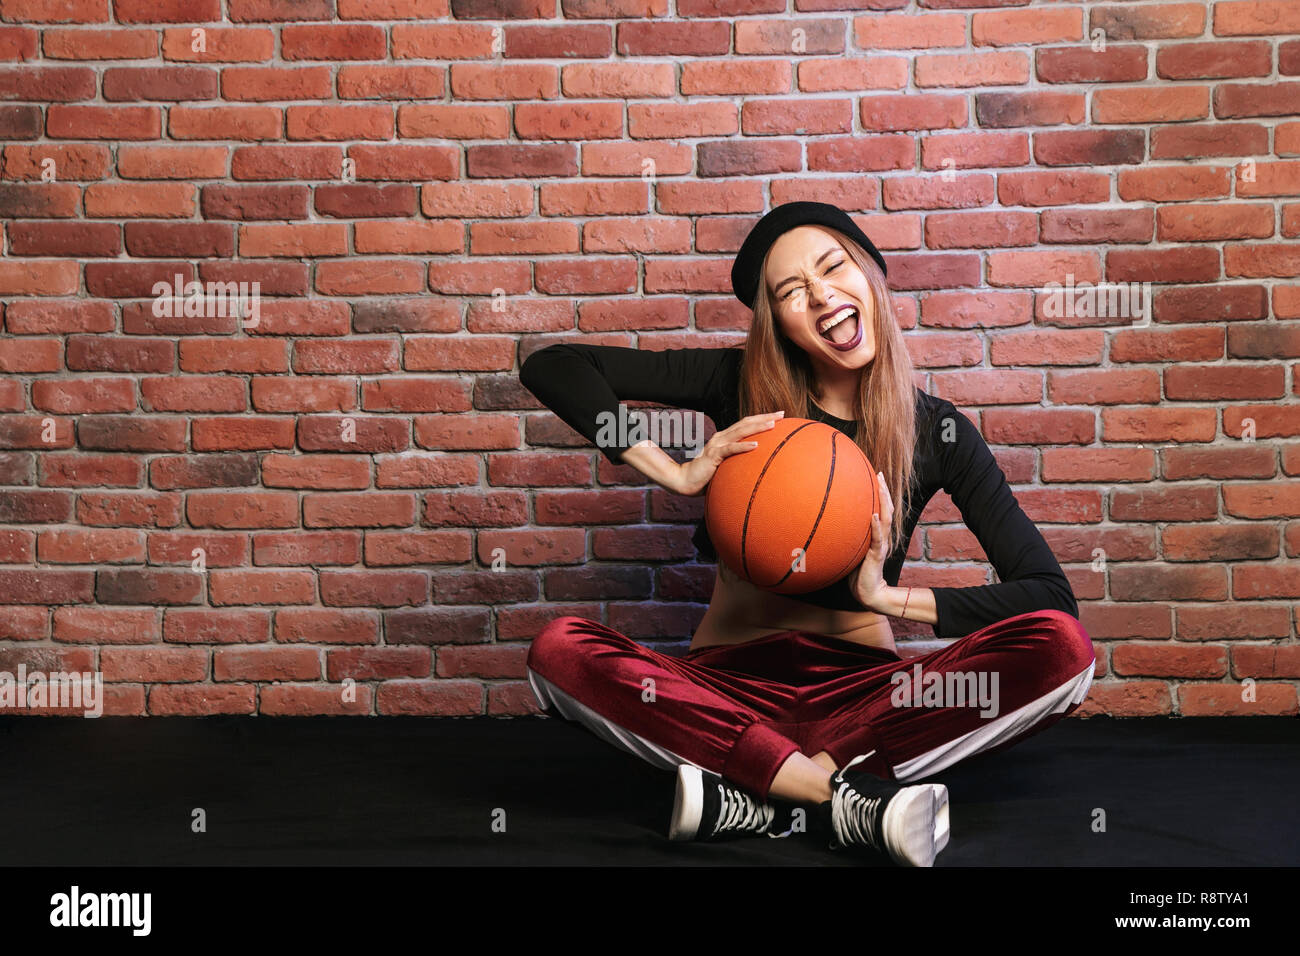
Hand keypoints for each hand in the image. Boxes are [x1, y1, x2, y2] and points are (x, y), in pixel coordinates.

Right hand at [671, 411, 784, 496]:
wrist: (685, 480)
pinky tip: (756, 445)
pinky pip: (731, 449)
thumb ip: (736, 460)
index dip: (761, 418)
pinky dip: (743, 446)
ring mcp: (717, 445)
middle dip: (764, 417)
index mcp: (724, 437)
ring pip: (740, 432)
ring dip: (757, 427)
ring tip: (772, 424)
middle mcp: (721, 437)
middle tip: (781, 415)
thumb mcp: (725, 464)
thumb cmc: (706, 475)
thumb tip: (755, 465)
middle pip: (746, 423)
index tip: (778, 416)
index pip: (746, 424)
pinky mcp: (713, 455)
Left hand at [849, 471, 893, 610]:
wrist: (867, 593)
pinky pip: (877, 538)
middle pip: (887, 509)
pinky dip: (876, 526)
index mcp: (877, 536)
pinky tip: (873, 515)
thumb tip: (830, 525)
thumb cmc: (857, 573)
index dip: (880, 493)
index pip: (882, 510)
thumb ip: (847, 538)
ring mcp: (880, 545)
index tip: (875, 476)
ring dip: (884, 501)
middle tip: (879, 474)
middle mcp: (882, 537)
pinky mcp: (876, 555)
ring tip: (881, 486)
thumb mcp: (851, 550)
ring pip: (886, 519)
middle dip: (884, 490)